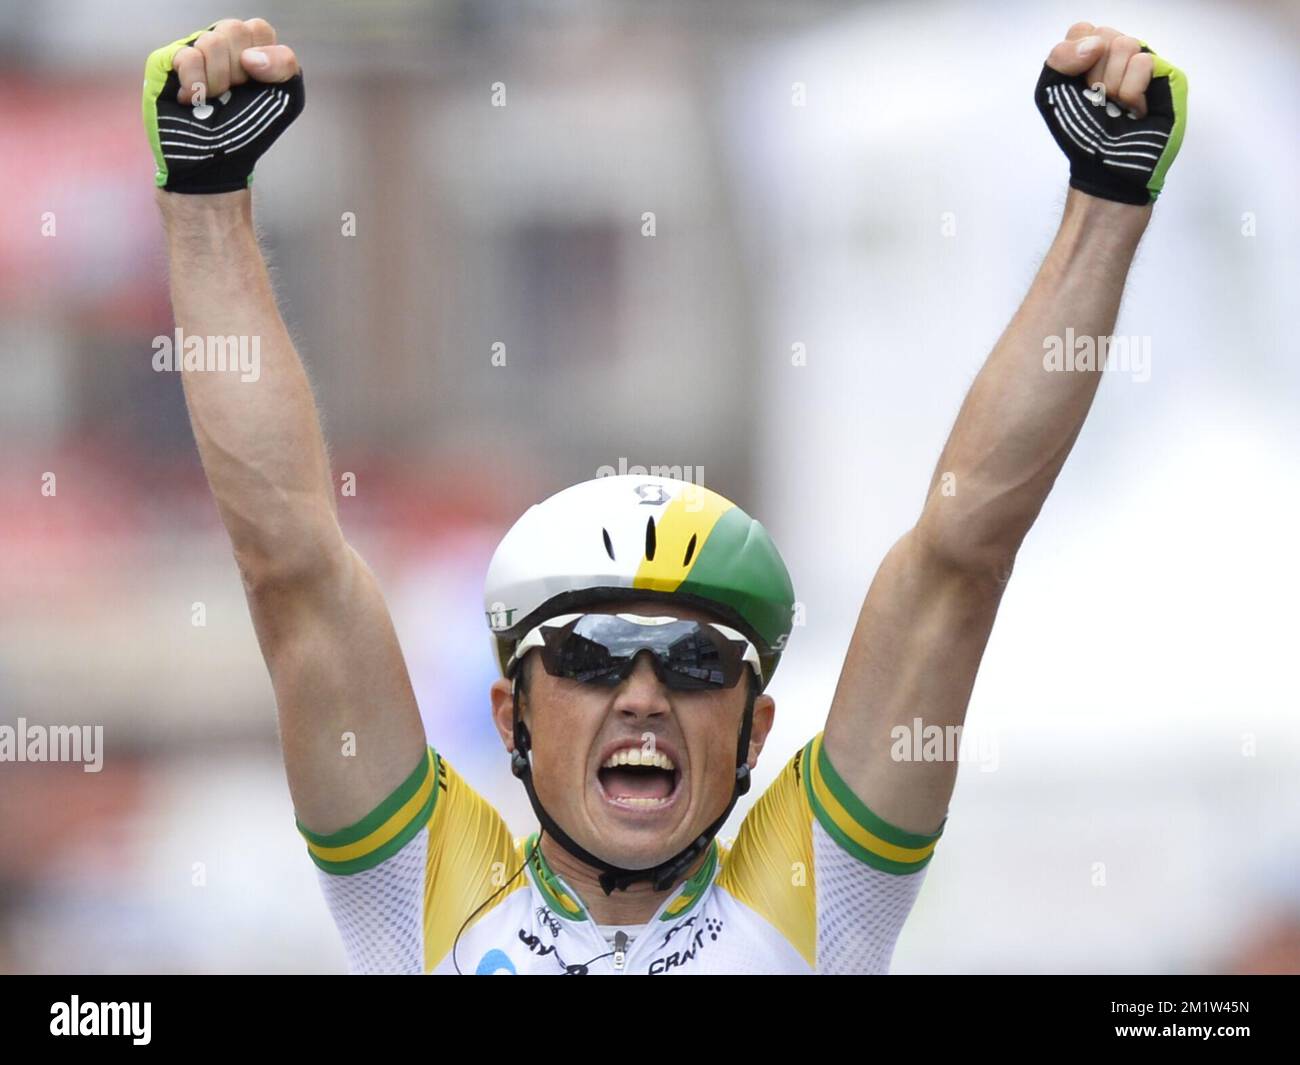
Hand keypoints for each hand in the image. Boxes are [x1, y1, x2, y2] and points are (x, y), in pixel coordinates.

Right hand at [142, 18, 304, 194]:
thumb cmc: (248, 130)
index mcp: (249, 48)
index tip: (257, 84)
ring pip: (211, 41)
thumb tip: (250, 56)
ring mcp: (192, 50)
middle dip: (240, 71)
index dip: (262, 58)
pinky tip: (191, 101)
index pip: (258, 29)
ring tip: (212, 100)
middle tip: (233, 94)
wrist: (216, 162)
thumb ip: (285, 66)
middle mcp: (220, 45)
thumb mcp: (286, 100)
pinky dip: (196, 85)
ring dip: (219, 82)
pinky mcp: (166, 61)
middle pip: (234, 30)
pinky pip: (188, 57)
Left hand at [1034, 22, 1186, 205]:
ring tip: (1116, 107)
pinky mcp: (1166, 75)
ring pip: (1124, 45)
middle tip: (1098, 100)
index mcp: (1092, 56)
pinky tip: (1134, 110)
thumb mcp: (1050, 94)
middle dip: (1093, 75)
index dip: (1076, 57)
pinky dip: (1131, 92)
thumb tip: (1095, 44)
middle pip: (1104, 34)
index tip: (1077, 86)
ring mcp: (1143, 64)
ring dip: (1112, 85)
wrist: (1104, 165)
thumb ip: (1058, 59)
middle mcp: (1119, 56)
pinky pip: (1143, 62)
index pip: (1083, 30)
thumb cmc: (1080, 133)